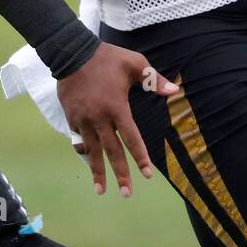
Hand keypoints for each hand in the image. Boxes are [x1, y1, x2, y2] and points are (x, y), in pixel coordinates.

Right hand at [57, 42, 177, 196]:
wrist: (72, 52)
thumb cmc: (108, 58)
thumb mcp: (135, 64)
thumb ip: (154, 80)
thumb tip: (175, 91)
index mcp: (117, 107)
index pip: (131, 138)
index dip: (140, 157)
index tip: (147, 175)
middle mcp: (99, 118)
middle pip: (112, 152)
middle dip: (120, 174)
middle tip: (127, 194)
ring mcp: (83, 120)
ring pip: (92, 151)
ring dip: (98, 172)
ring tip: (101, 191)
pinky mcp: (71, 117)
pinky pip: (80, 137)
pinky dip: (85, 149)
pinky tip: (89, 159)